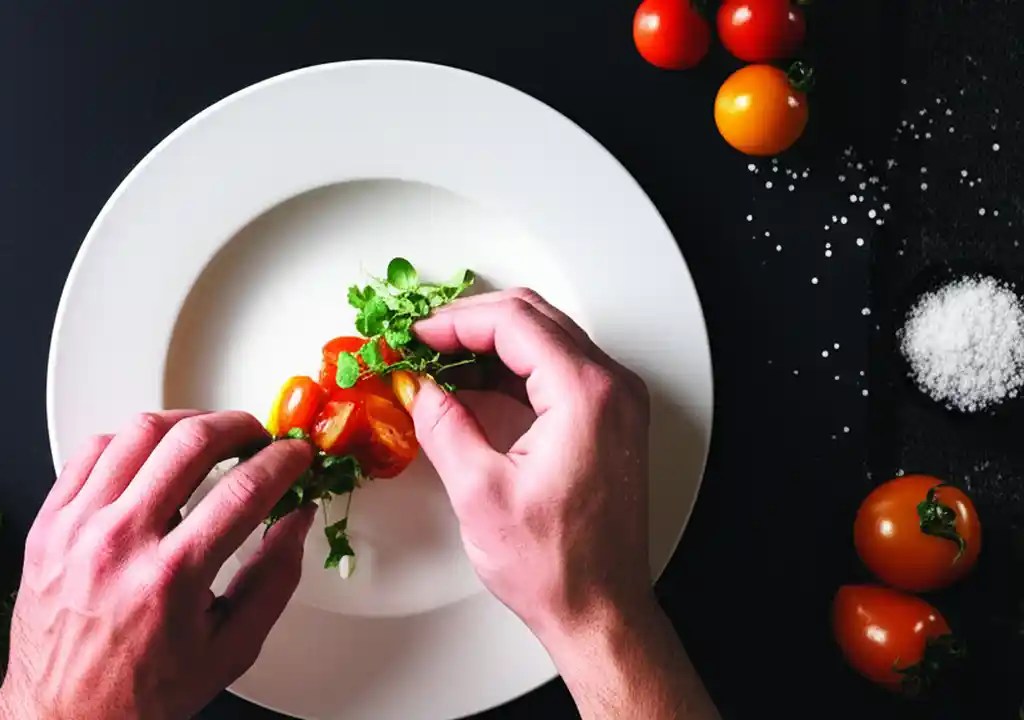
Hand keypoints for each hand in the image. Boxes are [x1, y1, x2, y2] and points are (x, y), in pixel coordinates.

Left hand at [0, 411, 314, 719]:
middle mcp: (120, 542)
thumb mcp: (231, 649)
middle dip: (240, 427)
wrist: (63, 717)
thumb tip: (296, 519)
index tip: (297, 456)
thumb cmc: (143, 693)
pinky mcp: (49, 523)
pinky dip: (130, 440)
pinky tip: (153, 453)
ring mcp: (77, 527)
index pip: (244, 490)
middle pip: (191, 443)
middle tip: (259, 438)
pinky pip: (91, 451)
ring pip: (139, 433)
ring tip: (210, 436)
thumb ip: (273, 579)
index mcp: (171, 577)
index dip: (283, 462)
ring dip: (187, 423)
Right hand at [409, 289, 717, 718]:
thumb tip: (418, 390)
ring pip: (546, 339)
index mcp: (585, 394)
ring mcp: (615, 404)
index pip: (514, 321)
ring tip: (438, 364)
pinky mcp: (609, 422)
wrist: (599, 610)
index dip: (456, 320)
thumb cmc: (556, 565)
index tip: (417, 335)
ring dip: (490, 343)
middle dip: (471, 322)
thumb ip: (443, 426)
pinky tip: (471, 390)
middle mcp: (611, 388)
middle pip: (534, 318)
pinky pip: (557, 371)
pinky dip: (512, 370)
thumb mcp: (478, 492)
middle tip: (422, 341)